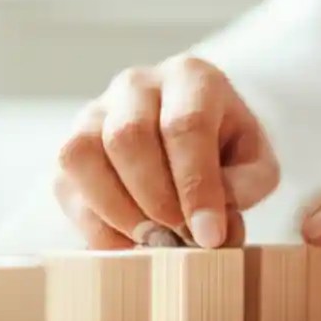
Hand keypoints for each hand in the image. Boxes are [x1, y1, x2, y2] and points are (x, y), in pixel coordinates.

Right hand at [54, 55, 278, 249]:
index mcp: (190, 77)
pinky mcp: (70, 146)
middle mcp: (136, 84)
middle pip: (129, 137)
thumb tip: (213, 224)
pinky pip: (67, 184)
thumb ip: (246, 185)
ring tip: (154, 242)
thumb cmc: (224, 146)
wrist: (189, 133)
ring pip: (84, 156)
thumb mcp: (253, 159)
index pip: (186, 125)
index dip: (196, 186)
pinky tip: (128, 243)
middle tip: (181, 239)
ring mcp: (95, 111)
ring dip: (119, 211)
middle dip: (155, 200)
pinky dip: (95, 224)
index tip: (209, 236)